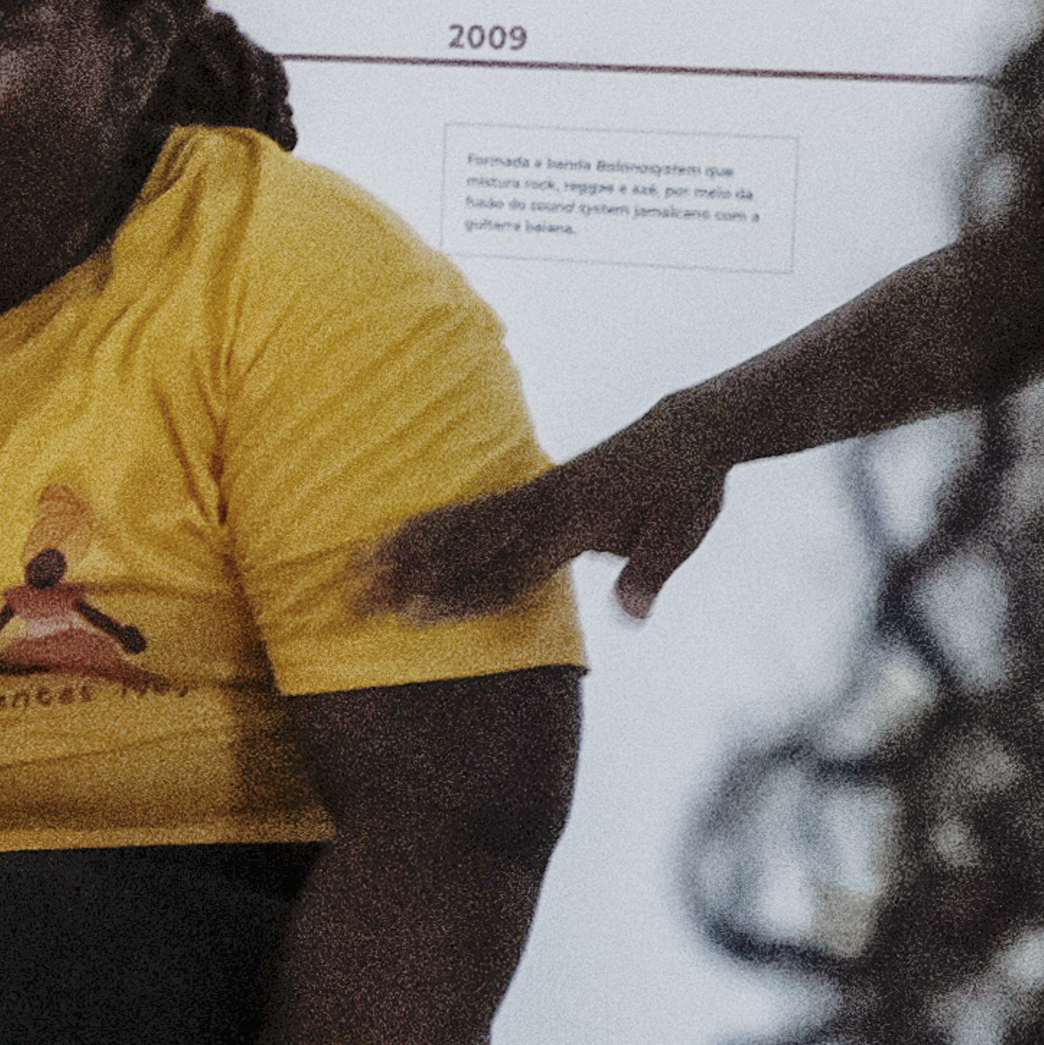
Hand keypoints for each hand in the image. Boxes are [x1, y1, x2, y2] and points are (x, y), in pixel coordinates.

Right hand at [362, 400, 728, 626]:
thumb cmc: (688, 486)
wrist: (687, 429)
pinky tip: (394, 540)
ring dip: (405, 549)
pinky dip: (427, 526)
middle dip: (411, 573)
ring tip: (355, 569)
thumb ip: (652, 571)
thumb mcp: (684, 531)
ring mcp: (531, 494)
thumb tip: (632, 614)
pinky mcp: (528, 490)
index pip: (510, 568)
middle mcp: (542, 504)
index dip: (462, 594)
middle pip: (465, 545)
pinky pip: (469, 509)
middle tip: (358, 597)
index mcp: (575, 520)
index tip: (415, 614)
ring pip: (457, 523)